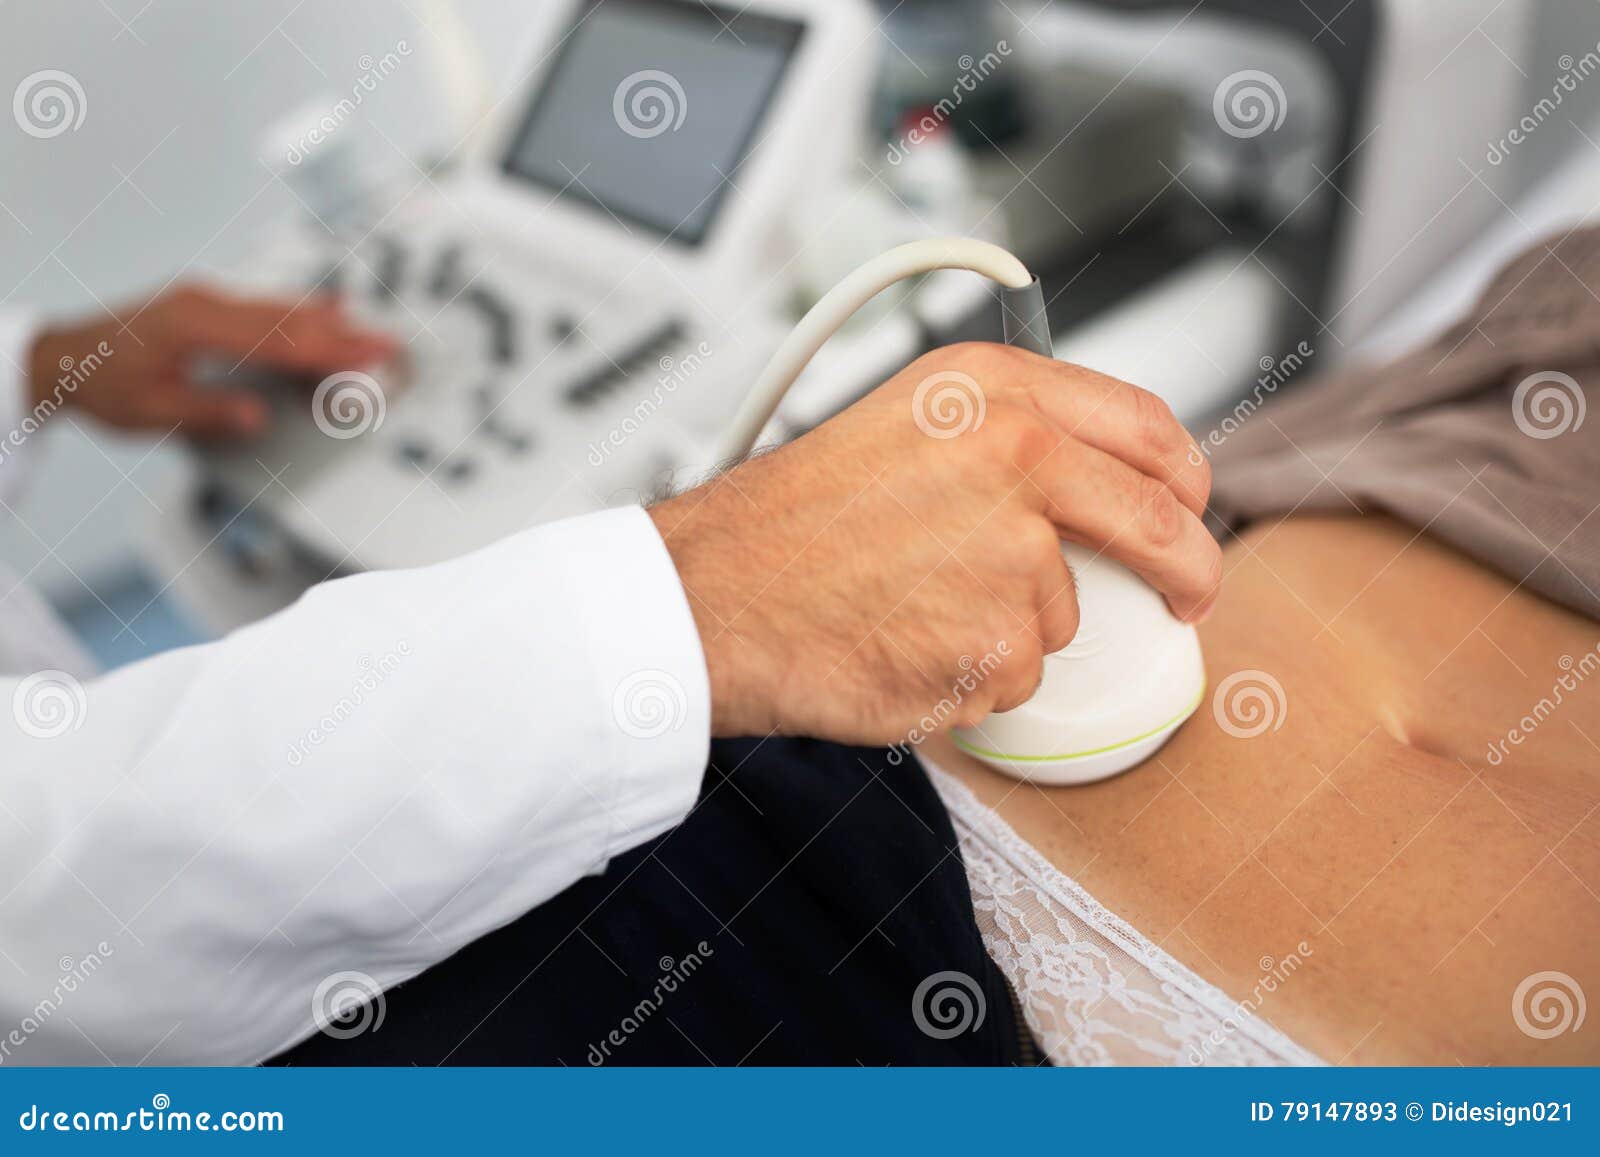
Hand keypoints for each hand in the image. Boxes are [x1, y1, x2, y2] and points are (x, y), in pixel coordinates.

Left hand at [26, 284, 396, 439]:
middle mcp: (205, 301)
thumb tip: (258, 416)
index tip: (370, 356)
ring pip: (280, 308)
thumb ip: (208, 411)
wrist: (59, 358)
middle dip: (344, 333)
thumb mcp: (150, 411)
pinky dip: (300, 315)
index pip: (278, 339)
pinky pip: (264, 308)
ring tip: (371, 335)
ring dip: (327, 323)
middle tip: (392, 345)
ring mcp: (206, 299)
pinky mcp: (207, 305)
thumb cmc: (100, 386)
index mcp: (194, 323)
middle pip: (289, 318)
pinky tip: (327, 310)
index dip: (330, 349)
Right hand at [648, 342, 1220, 741]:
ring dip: (1014, 628)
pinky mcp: (996, 643)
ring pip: (1068, 613)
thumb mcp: (906, 426)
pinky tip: (907, 644)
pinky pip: (1018, 676)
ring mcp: (1012, 556)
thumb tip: (1101, 482)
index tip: (1187, 509)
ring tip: (918, 607)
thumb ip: (1011, 436)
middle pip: (1161, 523)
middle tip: (1186, 595)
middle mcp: (1016, 457)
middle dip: (1189, 571)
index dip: (1183, 479)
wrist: (715, 596)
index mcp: (994, 390)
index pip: (1147, 429)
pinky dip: (974, 676)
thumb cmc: (790, 523)